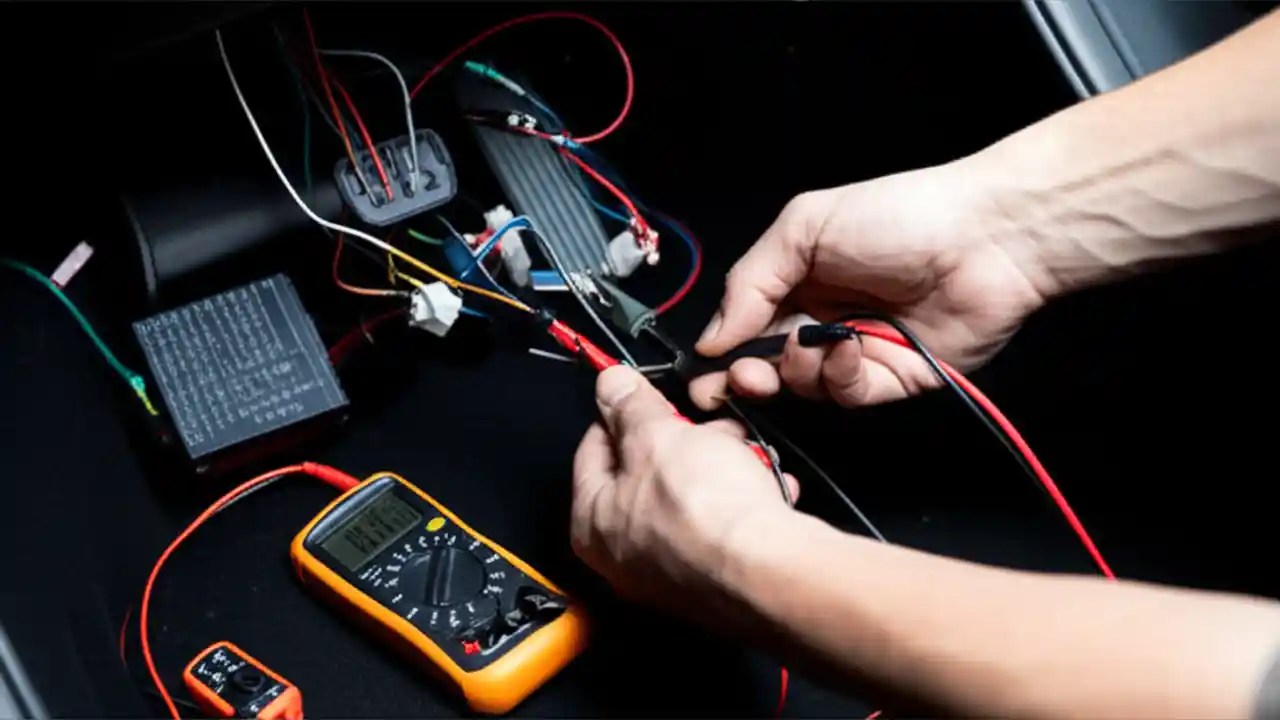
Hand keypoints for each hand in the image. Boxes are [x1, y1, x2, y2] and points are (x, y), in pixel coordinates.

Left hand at [572, 366, 797, 622]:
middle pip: (646, 474)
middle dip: (683, 440)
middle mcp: (625, 558)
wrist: (769, 571)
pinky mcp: (718, 581)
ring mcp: (673, 573)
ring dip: (720, 466)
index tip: (648, 395)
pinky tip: (765, 487)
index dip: (623, 414)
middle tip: (708, 425)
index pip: (593, 450)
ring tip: (747, 454)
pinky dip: (742, 502)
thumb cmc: (703, 508)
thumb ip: (630, 406)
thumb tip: (609, 384)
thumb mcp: (657, 435)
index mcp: (592, 525)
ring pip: (692, 497)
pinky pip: (723, 526)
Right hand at [689, 158, 1051, 408]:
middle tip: (740, 381)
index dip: (721, 356)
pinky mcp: (893, 381)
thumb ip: (749, 283)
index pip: (743, 330)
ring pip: (804, 388)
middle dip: (746, 379)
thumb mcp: (803, 228)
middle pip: (767, 368)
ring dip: (795, 373)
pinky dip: (838, 377)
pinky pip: (848, 396)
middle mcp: (822, 321)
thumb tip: (711, 339)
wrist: (985, 236)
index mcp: (796, 283)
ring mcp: (858, 354)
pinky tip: (849, 348)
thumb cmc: (897, 215)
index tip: (703, 375)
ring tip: (804, 346)